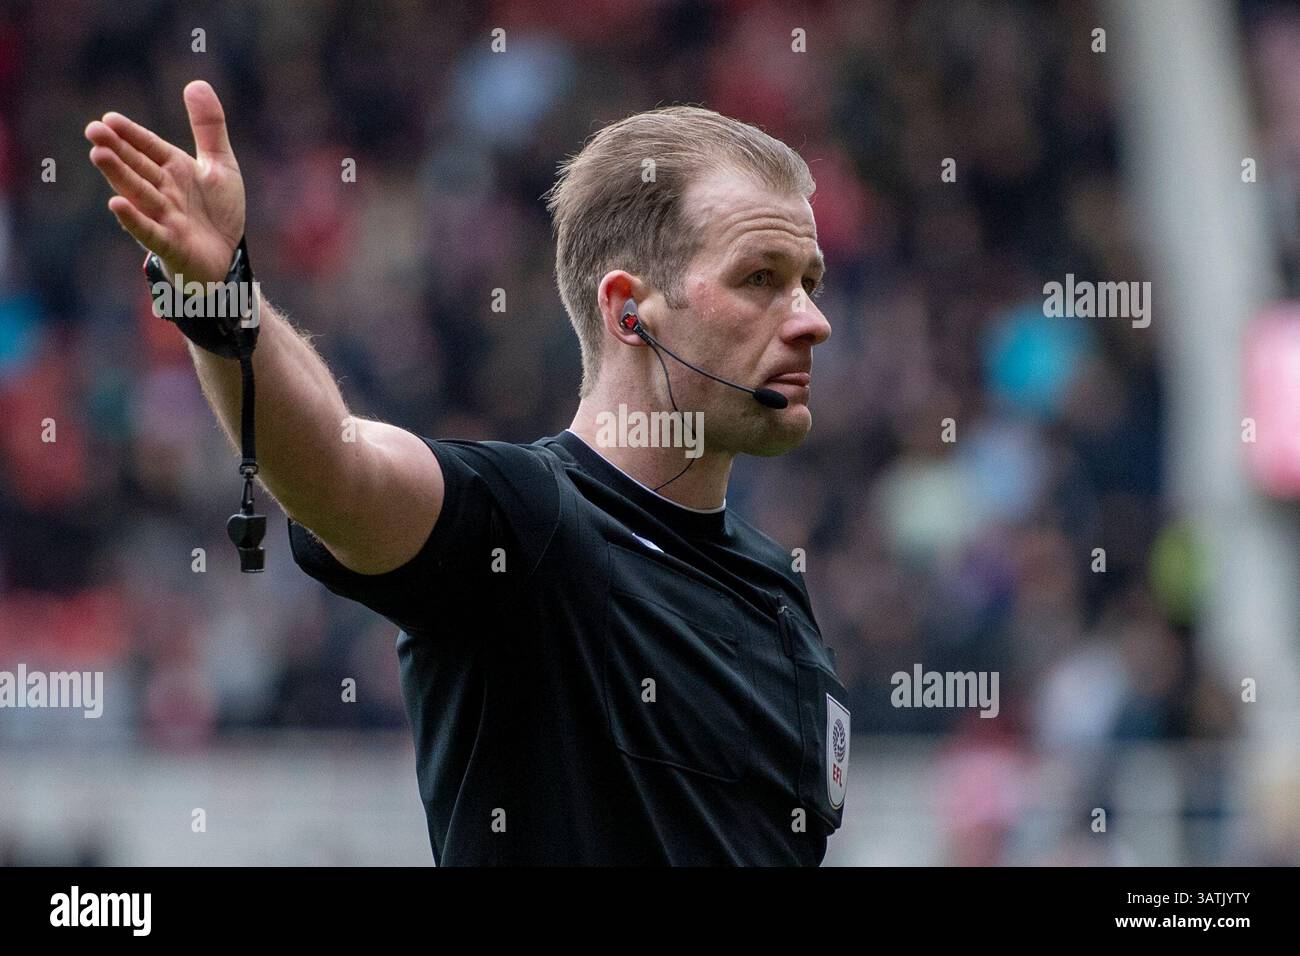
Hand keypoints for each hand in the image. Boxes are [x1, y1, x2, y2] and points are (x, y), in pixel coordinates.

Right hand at [86, 80, 245, 284]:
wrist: (227, 256)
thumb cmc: (217, 212)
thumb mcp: (220, 165)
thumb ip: (208, 127)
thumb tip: (196, 82)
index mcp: (174, 169)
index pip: (149, 147)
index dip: (131, 134)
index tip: (109, 118)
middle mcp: (164, 191)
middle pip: (138, 167)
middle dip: (118, 150)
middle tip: (93, 131)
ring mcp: (165, 217)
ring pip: (139, 193)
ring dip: (120, 176)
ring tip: (99, 155)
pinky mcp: (170, 243)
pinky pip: (150, 231)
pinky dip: (134, 219)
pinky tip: (116, 204)